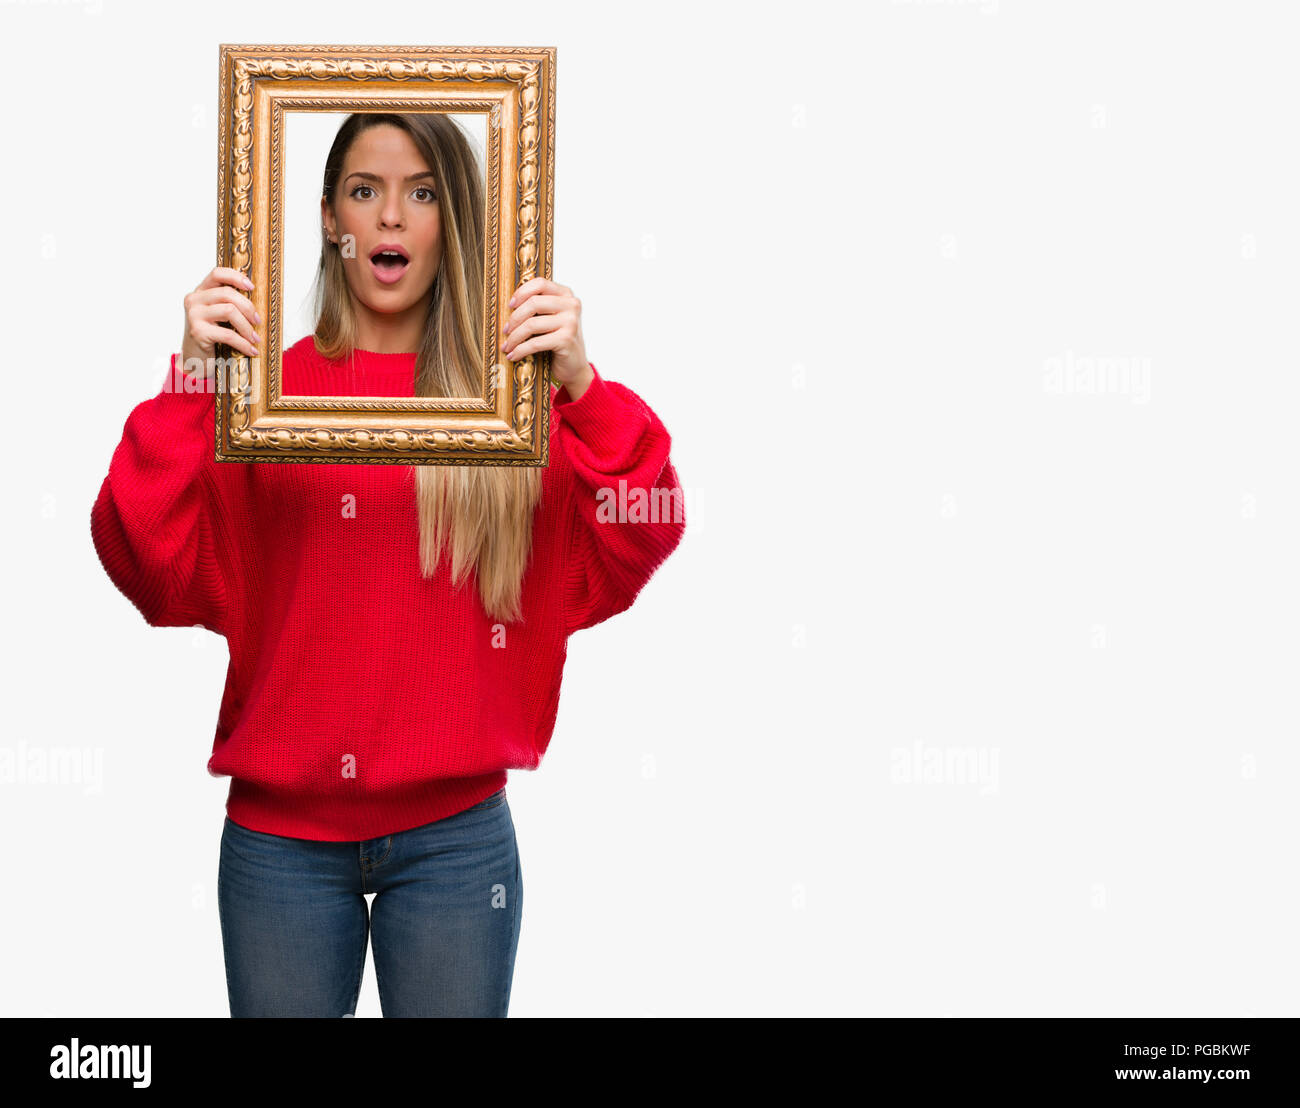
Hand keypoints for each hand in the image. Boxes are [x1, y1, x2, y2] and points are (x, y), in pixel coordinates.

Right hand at [180, 266, 260, 377]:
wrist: (194, 359)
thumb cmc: (211, 336)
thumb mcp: (218, 316)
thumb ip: (229, 303)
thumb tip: (255, 298)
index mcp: (200, 292)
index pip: (217, 273)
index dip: (236, 277)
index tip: (251, 287)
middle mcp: (194, 300)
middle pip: (227, 293)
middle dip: (248, 307)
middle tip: (258, 321)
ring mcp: (194, 315)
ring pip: (229, 311)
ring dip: (247, 327)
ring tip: (255, 338)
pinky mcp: (198, 332)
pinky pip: (228, 334)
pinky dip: (244, 343)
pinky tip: (251, 350)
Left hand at [500, 278, 591, 395]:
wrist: (574, 366)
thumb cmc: (557, 341)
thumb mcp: (551, 319)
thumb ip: (538, 307)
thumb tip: (510, 304)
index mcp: (566, 295)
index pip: (540, 283)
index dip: (522, 292)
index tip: (510, 305)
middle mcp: (571, 305)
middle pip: (533, 303)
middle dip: (514, 318)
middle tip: (506, 331)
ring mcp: (571, 322)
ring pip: (532, 324)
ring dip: (514, 337)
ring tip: (507, 346)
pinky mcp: (566, 340)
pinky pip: (535, 343)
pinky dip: (520, 350)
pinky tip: (513, 356)